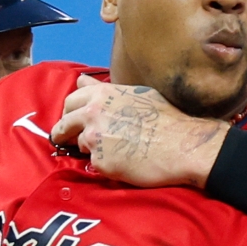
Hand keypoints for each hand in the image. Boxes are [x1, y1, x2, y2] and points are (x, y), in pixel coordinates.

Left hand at [50, 75, 228, 187]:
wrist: (182, 144)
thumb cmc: (166, 119)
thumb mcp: (136, 93)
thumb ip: (104, 90)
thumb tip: (81, 80)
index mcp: (101, 94)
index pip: (71, 100)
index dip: (71, 112)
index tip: (73, 120)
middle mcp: (92, 113)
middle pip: (64, 124)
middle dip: (66, 132)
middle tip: (75, 139)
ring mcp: (94, 138)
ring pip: (80, 145)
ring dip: (92, 149)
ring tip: (116, 151)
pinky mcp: (100, 161)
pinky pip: (96, 164)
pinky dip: (106, 165)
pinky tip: (125, 161)